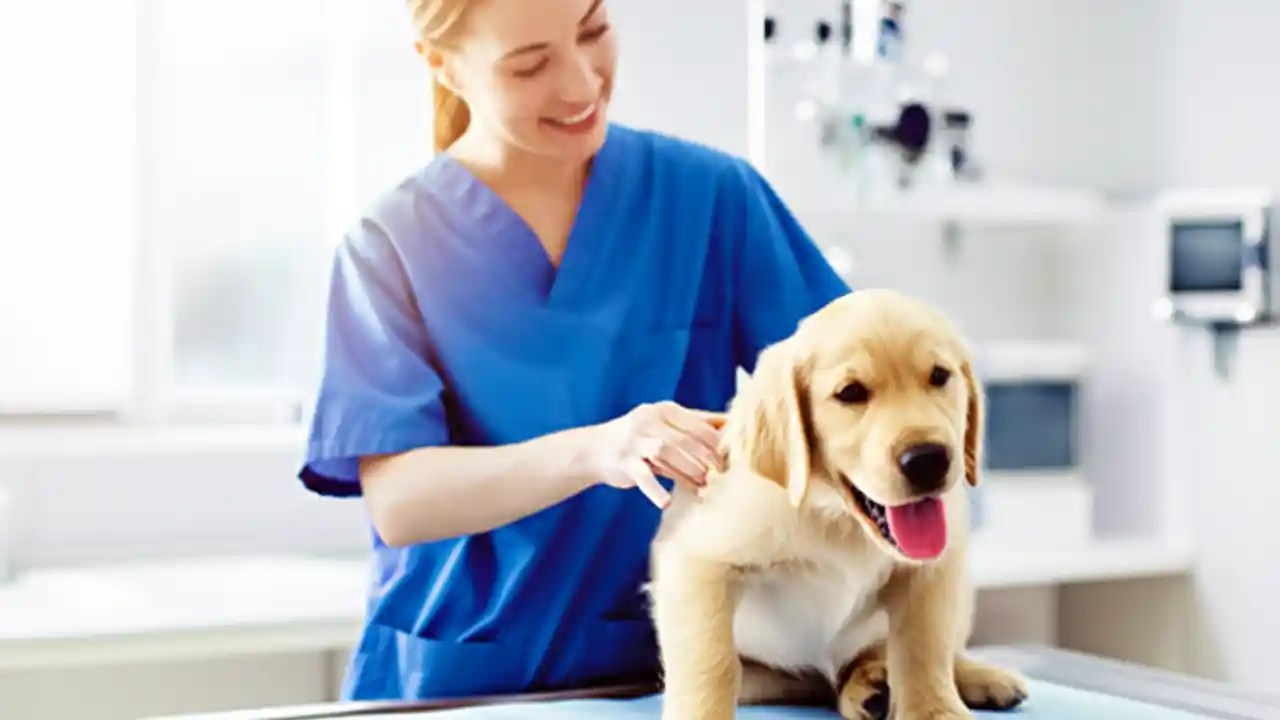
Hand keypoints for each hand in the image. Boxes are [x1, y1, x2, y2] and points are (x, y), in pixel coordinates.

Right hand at [592, 401, 725, 508]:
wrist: (594, 449)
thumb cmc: (639, 439)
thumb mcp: (664, 425)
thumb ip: (693, 426)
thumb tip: (730, 425)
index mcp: (664, 410)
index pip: (698, 424)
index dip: (717, 443)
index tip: (731, 459)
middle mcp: (649, 420)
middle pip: (685, 439)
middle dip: (706, 459)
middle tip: (720, 475)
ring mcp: (635, 441)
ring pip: (667, 452)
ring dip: (687, 471)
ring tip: (702, 486)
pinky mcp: (624, 462)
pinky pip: (644, 477)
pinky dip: (656, 491)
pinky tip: (667, 502)